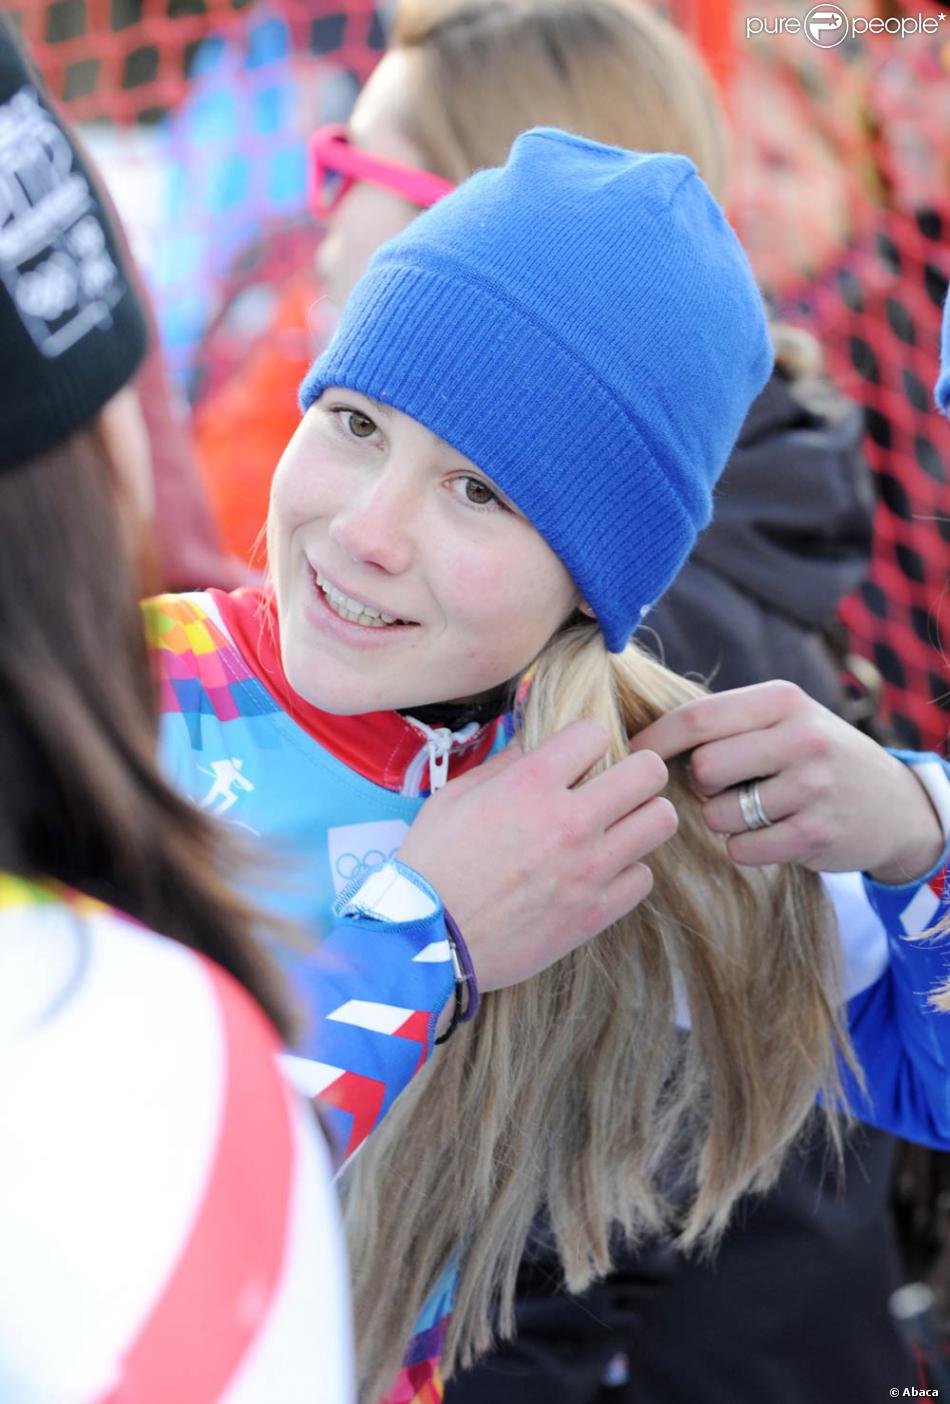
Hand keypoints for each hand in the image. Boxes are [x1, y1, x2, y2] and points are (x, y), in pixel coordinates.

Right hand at [397, 721, 676, 991]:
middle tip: (617, 784)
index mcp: (531, 784)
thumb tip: (535, 743)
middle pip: (649, 772)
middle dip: (636, 770)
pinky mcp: (596, 912)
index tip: (578, 756)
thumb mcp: (455, 797)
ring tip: (618, 826)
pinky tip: (601, 871)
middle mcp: (570, 820)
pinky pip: (644, 877)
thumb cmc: (433, 864)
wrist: (428, 940)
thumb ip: (503, 765)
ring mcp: (589, 869)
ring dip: (641, 817)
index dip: (586, 740)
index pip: (595, 732)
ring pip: (661, 821)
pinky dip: (627, 872)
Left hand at [631, 681, 943, 882]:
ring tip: (754, 809)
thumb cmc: (813, 757)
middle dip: (699, 784)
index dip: (655, 739)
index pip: (697, 717)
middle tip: (724, 786)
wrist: (893, 804)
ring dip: (722, 819)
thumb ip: (726, 722)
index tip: (632, 754)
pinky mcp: (816, 834)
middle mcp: (801, 738)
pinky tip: (771, 833)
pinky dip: (744, 847)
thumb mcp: (783, 719)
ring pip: (718, 813)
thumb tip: (638, 738)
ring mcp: (812, 787)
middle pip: (702, 768)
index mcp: (783, 700)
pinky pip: (742, 848)